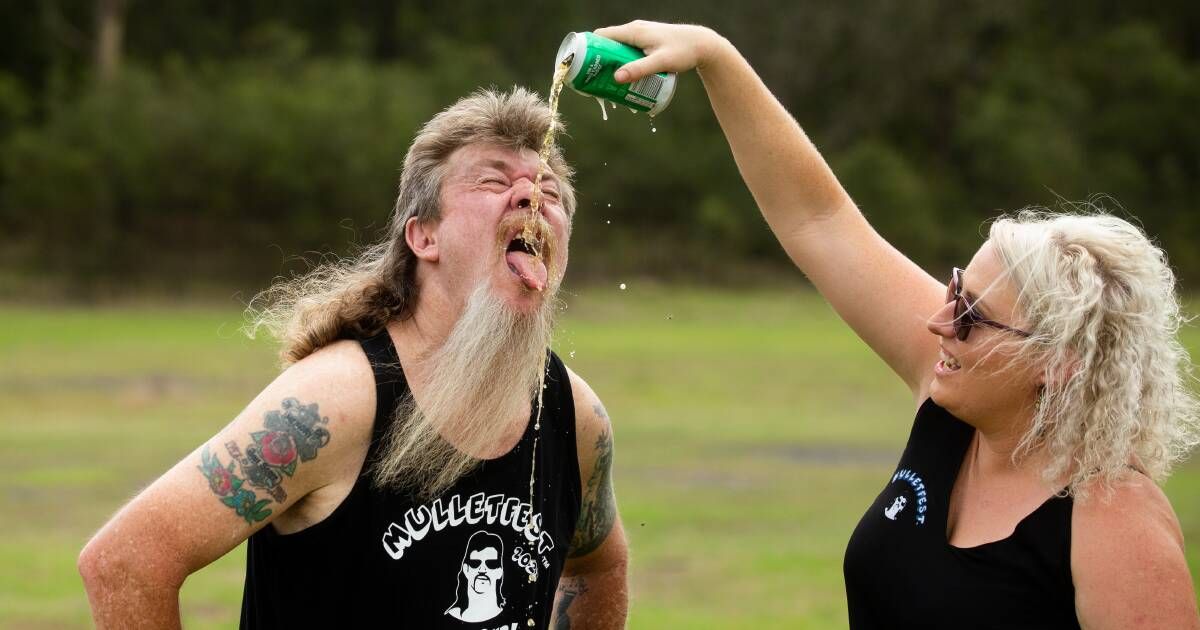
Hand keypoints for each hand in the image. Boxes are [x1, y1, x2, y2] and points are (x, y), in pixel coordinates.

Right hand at [593, 21, 727, 83]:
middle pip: (607, 44)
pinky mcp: (647, 42)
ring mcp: (641, 35)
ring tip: (606, 83)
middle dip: (598, 61)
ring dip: (610, 64)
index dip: (588, 49)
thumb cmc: (683, 52)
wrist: (703, 45)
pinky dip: (622, 62)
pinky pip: (627, 51)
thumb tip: (616, 78)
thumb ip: (638, 69)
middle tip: (593, 81)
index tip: (580, 66)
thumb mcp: (660, 63)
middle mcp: (634, 30)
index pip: (601, 36)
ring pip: (618, 49)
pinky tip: (624, 78)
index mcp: (633, 31)